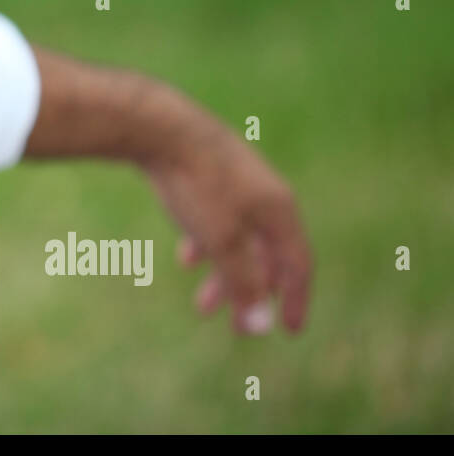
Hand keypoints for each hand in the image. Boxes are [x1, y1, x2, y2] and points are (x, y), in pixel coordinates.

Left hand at [141, 114, 312, 335]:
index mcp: (279, 208)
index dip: (295, 298)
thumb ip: (243, 282)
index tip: (288, 330)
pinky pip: (218, 217)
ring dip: (224, 274)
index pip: (298, 263)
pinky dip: (207, 243)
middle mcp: (265, 192)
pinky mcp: (207, 170)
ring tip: (204, 305)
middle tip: (234, 328)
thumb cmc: (196, 183)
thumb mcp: (221, 240)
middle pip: (266, 254)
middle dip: (251, 293)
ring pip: (239, 238)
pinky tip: (186, 257)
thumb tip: (259, 325)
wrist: (158, 125)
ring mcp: (236, 179)